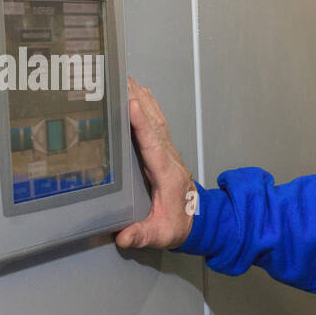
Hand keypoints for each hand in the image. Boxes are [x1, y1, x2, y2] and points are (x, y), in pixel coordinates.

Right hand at [115, 77, 197, 249]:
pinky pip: (155, 121)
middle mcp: (169, 157)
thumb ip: (143, 234)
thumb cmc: (178, 225)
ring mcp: (168, 151)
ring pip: (155, 118)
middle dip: (136, 100)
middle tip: (117, 79)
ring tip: (122, 77)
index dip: (141, 124)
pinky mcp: (164, 149)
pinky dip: (145, 104)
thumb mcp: (161, 234)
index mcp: (167, 174)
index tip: (130, 104)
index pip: (153, 144)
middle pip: (153, 123)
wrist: (198, 221)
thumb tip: (124, 236)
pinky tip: (135, 91)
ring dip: (141, 97)